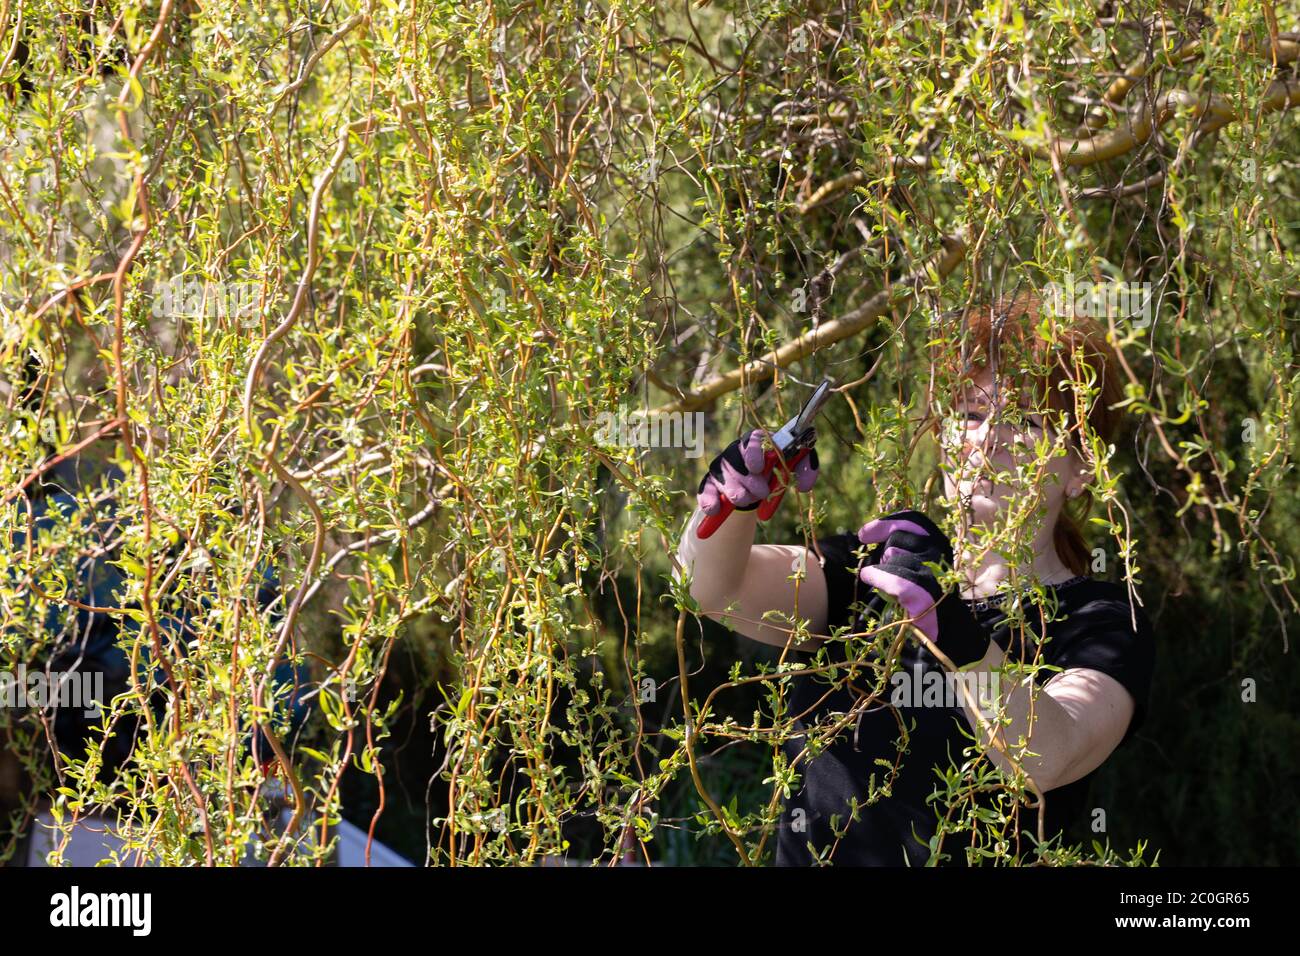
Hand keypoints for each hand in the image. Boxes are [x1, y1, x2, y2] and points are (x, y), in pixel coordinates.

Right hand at [697, 428, 818, 515]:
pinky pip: (705, 491)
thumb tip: (803, 486)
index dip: (753, 452)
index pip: (752, 440)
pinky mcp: (709, 485)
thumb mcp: (794, 467)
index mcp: (756, 443)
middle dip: (749, 481)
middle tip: (762, 493)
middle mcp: (735, 453)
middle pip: (736, 462)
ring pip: (723, 479)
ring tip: (747, 501)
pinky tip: (715, 511)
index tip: (758, 467)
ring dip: (737, 494)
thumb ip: (806, 468)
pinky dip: (710, 501)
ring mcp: (720, 469)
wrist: (756, 489)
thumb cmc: (776, 472)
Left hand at [855, 509, 989, 666]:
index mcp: (939, 544)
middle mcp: (939, 554)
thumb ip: (902, 548)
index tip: (863, 535)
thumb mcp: (918, 565)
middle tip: (884, 567)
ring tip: (889, 584)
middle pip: (897, 539)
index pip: (913, 521)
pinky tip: (869, 577)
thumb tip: (868, 534)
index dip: (886, 523)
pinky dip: (878, 577)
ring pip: (892, 557)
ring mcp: (934, 573)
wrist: (948, 632)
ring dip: (883, 569)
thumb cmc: (926, 596)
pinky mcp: (925, 593)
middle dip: (885, 552)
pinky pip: (893, 578)